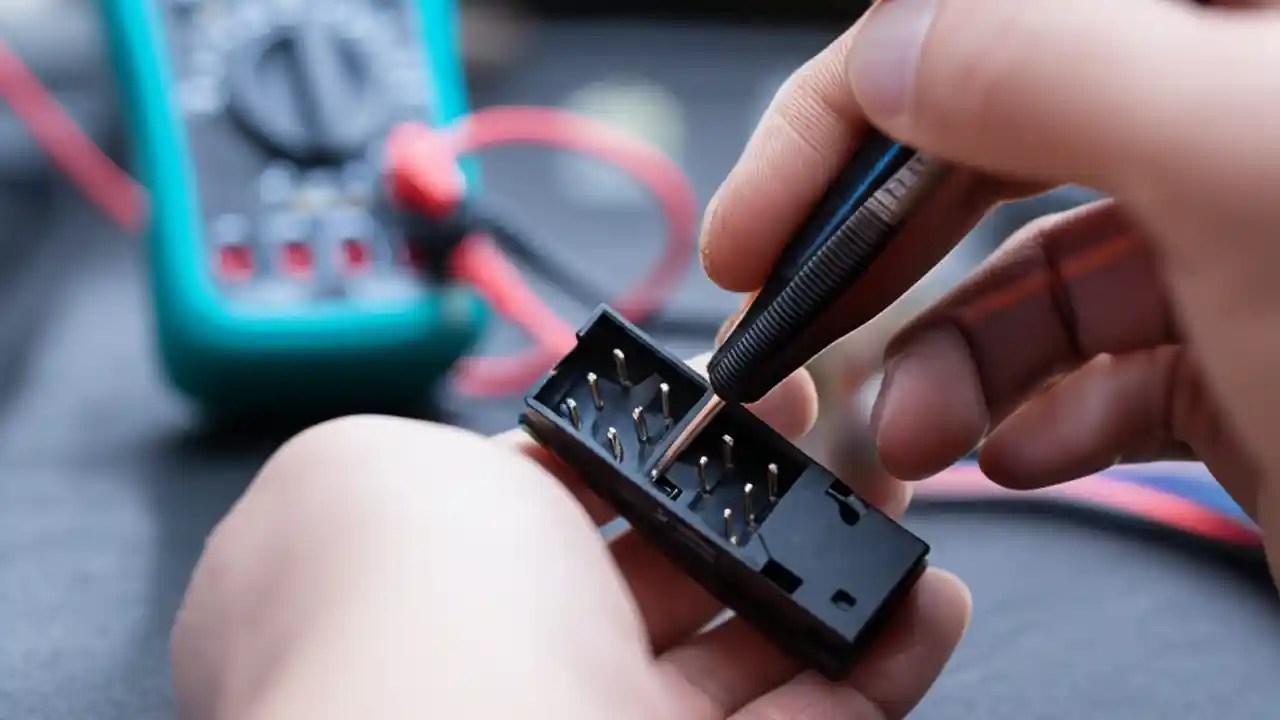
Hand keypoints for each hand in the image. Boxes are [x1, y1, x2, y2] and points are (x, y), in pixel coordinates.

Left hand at [171, 363, 969, 719]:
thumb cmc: (403, 606)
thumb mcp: (372, 470)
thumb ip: (429, 457)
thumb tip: (503, 462)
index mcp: (430, 588)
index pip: (562, 500)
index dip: (657, 437)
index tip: (738, 392)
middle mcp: (518, 674)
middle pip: (671, 573)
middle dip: (760, 503)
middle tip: (837, 446)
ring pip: (752, 654)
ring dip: (835, 577)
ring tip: (894, 512)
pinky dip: (881, 665)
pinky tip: (926, 602)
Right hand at [701, 0, 1279, 579]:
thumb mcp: (1235, 164)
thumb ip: (1042, 69)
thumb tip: (884, 58)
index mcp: (1215, 47)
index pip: (974, 33)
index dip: (835, 122)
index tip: (754, 224)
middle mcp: (1214, 133)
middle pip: (984, 155)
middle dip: (873, 253)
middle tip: (785, 316)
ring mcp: (1230, 253)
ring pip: (1030, 281)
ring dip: (946, 363)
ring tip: (920, 431)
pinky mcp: (1241, 363)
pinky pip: (1098, 372)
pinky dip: (1036, 418)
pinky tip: (1021, 454)